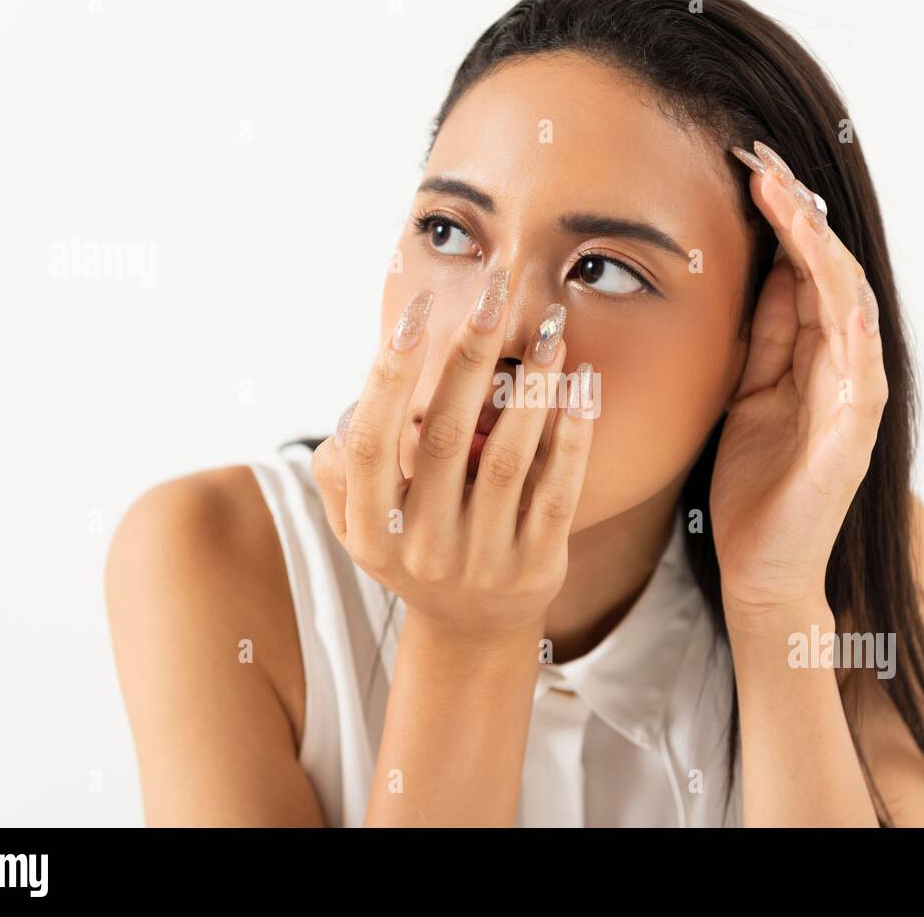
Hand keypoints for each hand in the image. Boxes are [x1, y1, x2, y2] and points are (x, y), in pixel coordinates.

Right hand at [310, 269, 595, 644]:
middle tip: (495, 292)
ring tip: (550, 332)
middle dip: (469, 355)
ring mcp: (481, 560)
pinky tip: (582, 387)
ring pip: (506, 460)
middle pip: (442, 436)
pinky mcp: (536, 566)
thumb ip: (342, 466)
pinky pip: (557, 491)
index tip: (420, 309)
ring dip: (530, 388)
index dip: (391, 373)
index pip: (370, 440)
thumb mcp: (360, 524)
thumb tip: (359, 395)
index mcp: (370, 527)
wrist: (471, 631)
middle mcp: (420, 546)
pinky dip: (572, 437)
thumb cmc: (412, 549)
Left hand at [713, 143, 886, 616]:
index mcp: (813, 357)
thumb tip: (765, 271)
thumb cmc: (752, 487)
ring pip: (846, 301)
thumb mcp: (745, 394)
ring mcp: (854, 396)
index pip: (802, 269)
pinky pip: (856, 362)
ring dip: (817, 246)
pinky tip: (829, 274)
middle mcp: (843, 366)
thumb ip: (761, 338)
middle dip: (797, 212)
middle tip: (761, 157)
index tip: (744, 167)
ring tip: (786, 196)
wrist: (761, 568)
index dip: (779, 217)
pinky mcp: (853, 431)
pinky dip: (847, 315)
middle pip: (827, 270)